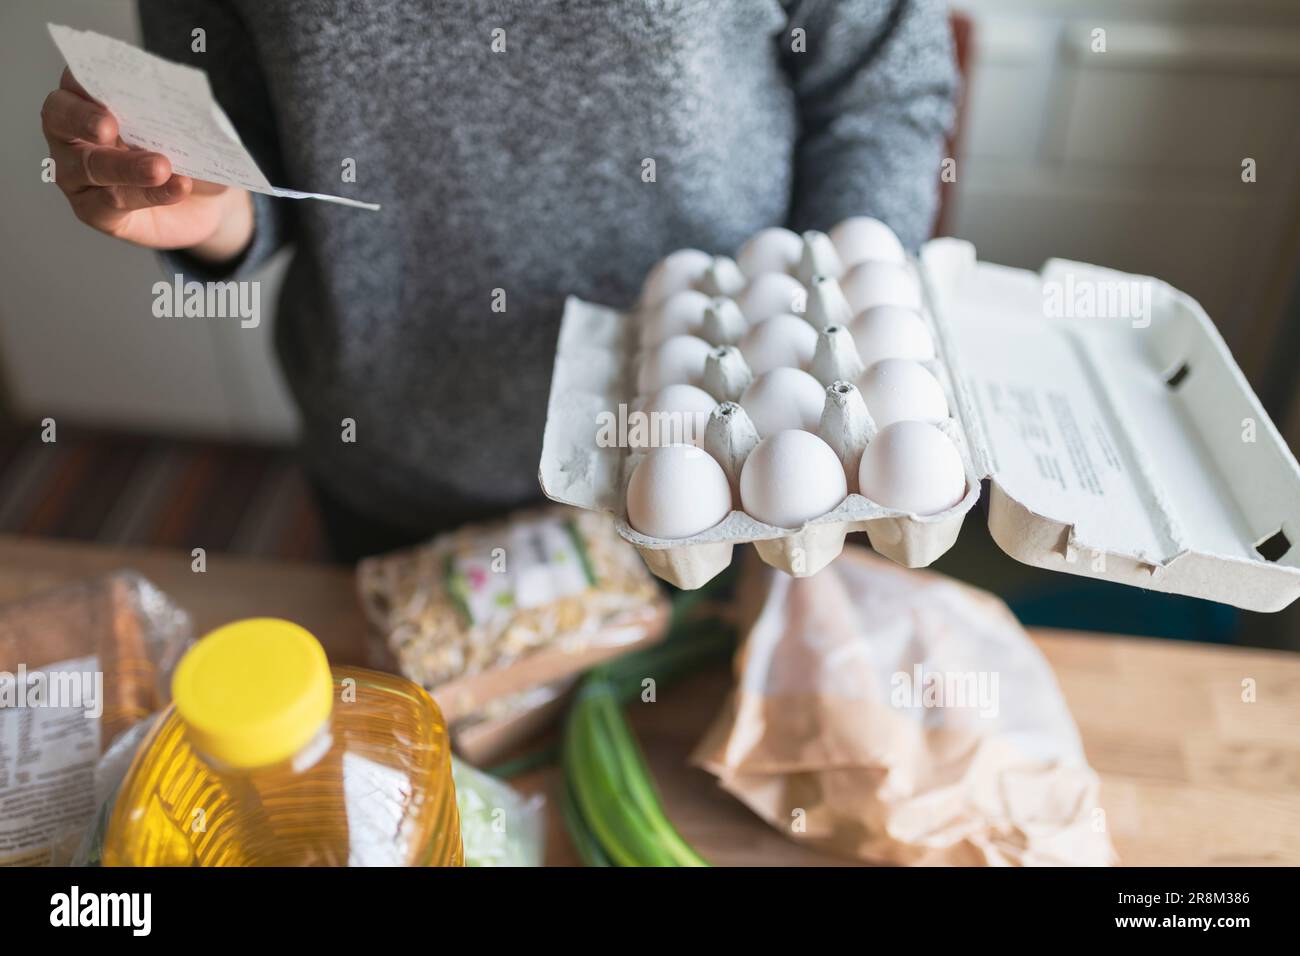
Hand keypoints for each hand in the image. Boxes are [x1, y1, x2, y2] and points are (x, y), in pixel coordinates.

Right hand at [41, 68, 254, 263]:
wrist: (208, 201)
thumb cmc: (188, 150)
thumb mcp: (189, 126)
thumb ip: (177, 111)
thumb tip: (185, 105)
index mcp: (90, 98)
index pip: (76, 78)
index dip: (85, 78)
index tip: (107, 80)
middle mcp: (71, 132)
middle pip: (61, 118)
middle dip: (83, 120)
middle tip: (108, 125)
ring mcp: (76, 173)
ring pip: (89, 167)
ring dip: (125, 166)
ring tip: (161, 167)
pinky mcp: (93, 210)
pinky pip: (112, 203)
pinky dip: (148, 194)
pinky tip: (178, 188)